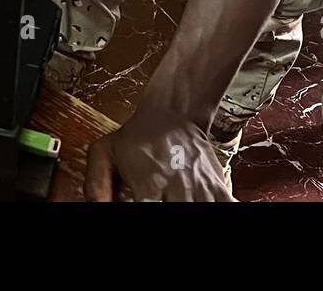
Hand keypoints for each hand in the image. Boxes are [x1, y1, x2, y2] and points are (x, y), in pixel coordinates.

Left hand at [83, 102, 233, 202]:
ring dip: (194, 208)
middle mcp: (177, 188)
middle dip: (169, 211)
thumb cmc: (138, 136)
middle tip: (160, 202)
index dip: (144, 208)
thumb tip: (94, 206)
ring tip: (181, 199)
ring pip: (203, 209)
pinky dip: (221, 207)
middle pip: (178, 212)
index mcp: (148, 183)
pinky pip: (228, 206)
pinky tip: (207, 201)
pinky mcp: (218, 187)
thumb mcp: (106, 151)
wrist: (172, 111)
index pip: (147, 209)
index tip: (141, 203)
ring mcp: (200, 189)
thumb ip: (96, 183)